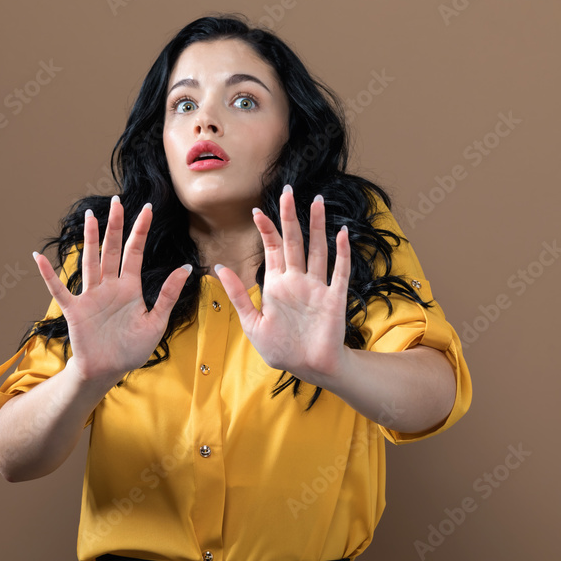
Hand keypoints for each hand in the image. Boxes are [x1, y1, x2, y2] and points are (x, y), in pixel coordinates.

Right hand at [32, 196, 191, 384]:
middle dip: (115, 225)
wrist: (108, 371)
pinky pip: (59, 290)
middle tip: (116, 201)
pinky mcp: (75, 310)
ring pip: (90, 261)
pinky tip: (38, 258)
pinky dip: (48, 275)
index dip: (140, 230)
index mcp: (130, 288)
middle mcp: (109, 286)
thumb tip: (186, 267)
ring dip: (89, 240)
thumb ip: (168, 294)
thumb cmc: (131, 349)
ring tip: (90, 217)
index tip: (148, 208)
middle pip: (112, 249)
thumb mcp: (156, 321)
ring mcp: (90, 296)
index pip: (135, 252)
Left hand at [214, 184, 350, 385]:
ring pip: (317, 250)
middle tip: (286, 191)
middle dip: (289, 217)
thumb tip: (219, 267)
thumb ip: (238, 294)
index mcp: (277, 285)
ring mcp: (317, 288)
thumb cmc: (281, 349)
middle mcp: (297, 281)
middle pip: (293, 242)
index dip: (265, 230)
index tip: (256, 210)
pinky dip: (342, 253)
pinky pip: (339, 272)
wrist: (308, 369)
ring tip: (316, 201)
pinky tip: (342, 233)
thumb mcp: (252, 322)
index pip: (271, 249)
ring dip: (317, 226)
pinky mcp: (334, 299)